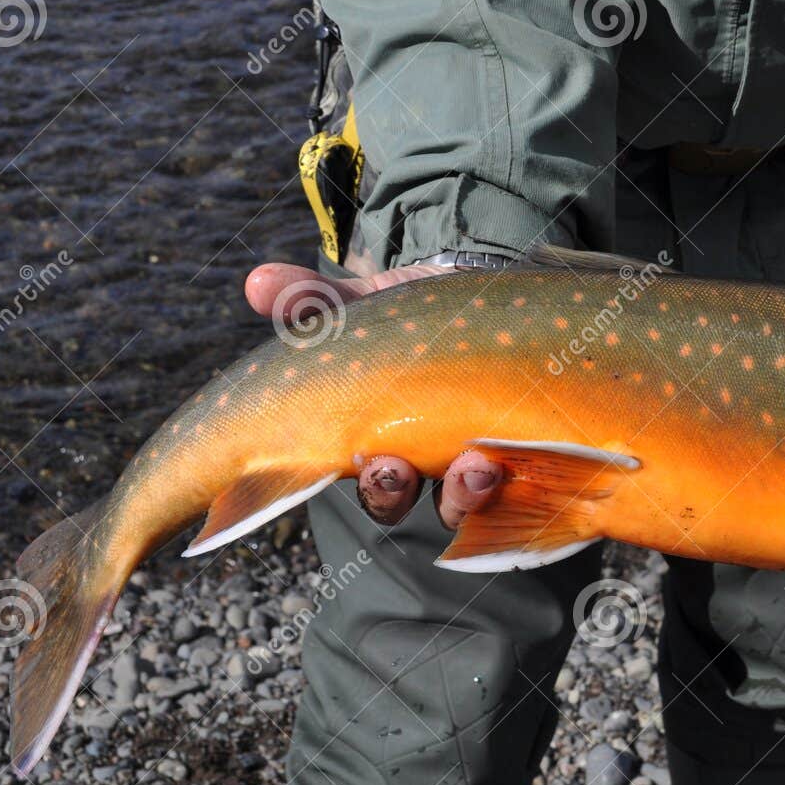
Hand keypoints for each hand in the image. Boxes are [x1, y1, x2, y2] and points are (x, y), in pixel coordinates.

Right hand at [244, 261, 503, 526]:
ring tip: (480, 464)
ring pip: (468, 501)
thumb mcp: (366, 305)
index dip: (380, 488)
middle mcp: (432, 463)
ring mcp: (480, 459)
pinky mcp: (529, 448)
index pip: (379, 487)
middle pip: (414, 502)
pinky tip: (519, 452)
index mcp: (385, 443)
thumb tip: (256, 282)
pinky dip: (523, 475)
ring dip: (469, 491)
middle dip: (404, 492)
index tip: (379, 464)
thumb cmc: (417, 314)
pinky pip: (526, 484)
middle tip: (404, 470)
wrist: (493, 300)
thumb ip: (314, 300)